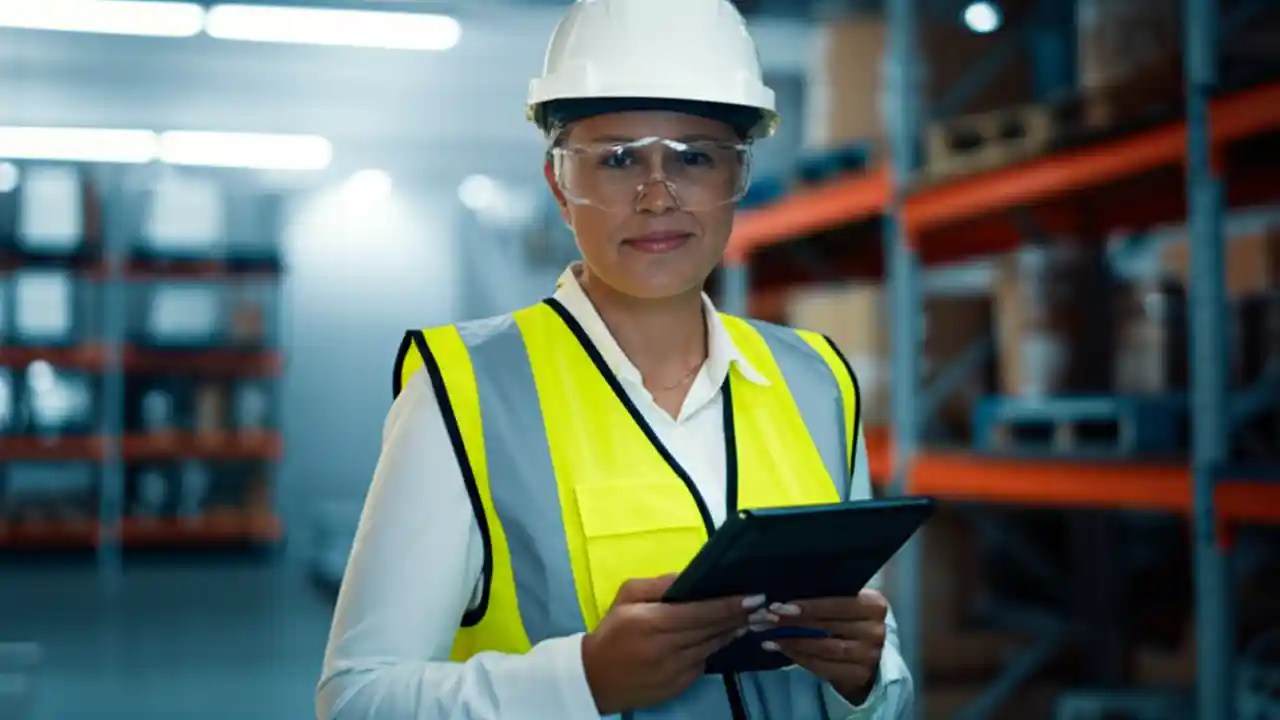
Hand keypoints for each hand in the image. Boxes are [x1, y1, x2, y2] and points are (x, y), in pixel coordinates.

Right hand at [581, 575, 763, 714]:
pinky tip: (725, 635)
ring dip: (733, 631)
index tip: (755, 596)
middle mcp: (668, 648)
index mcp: (653, 623)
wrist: (594, 679)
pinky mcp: (680, 685)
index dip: (730, 605)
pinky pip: (705, 663)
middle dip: (740, 616)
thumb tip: (689, 577)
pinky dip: (716, 647)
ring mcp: (676, 671)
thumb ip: (659, 585)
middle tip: (764, 604)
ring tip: (751, 618)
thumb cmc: (611, 632)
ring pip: (713, 647)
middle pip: (713, 630)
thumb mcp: (627, 597)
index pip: (702, 613)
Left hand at [766, 589, 888, 704]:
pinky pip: (824, 667)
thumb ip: (826, 596)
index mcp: (874, 605)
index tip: (781, 606)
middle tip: (769, 619)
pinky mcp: (859, 674)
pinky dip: (800, 658)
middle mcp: (876, 630)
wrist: (868, 651)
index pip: (839, 604)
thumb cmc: (850, 618)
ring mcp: (870, 655)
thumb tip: (786, 592)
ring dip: (794, 642)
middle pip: (830, 627)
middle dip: (795, 624)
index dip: (810, 606)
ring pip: (826, 648)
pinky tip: (783, 649)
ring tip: (771, 636)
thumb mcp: (846, 602)